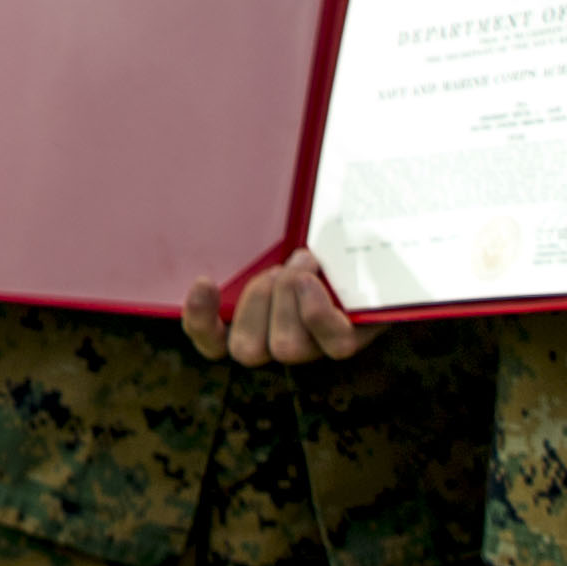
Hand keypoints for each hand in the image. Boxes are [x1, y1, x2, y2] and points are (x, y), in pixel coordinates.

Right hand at [183, 257, 369, 365]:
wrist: (365, 253)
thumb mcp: (273, 242)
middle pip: (246, 350)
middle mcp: (279, 343)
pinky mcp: (348, 341)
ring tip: (305, 263)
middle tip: (276, 268)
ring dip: (290, 295)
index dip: (200, 321)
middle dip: (258, 299)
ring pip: (285, 348)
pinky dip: (316, 311)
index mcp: (251, 323)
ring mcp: (314, 348)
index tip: (203, 281)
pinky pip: (332, 343)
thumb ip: (247, 246)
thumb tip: (215, 215)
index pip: (212, 342)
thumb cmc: (312, 244)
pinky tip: (311, 279)